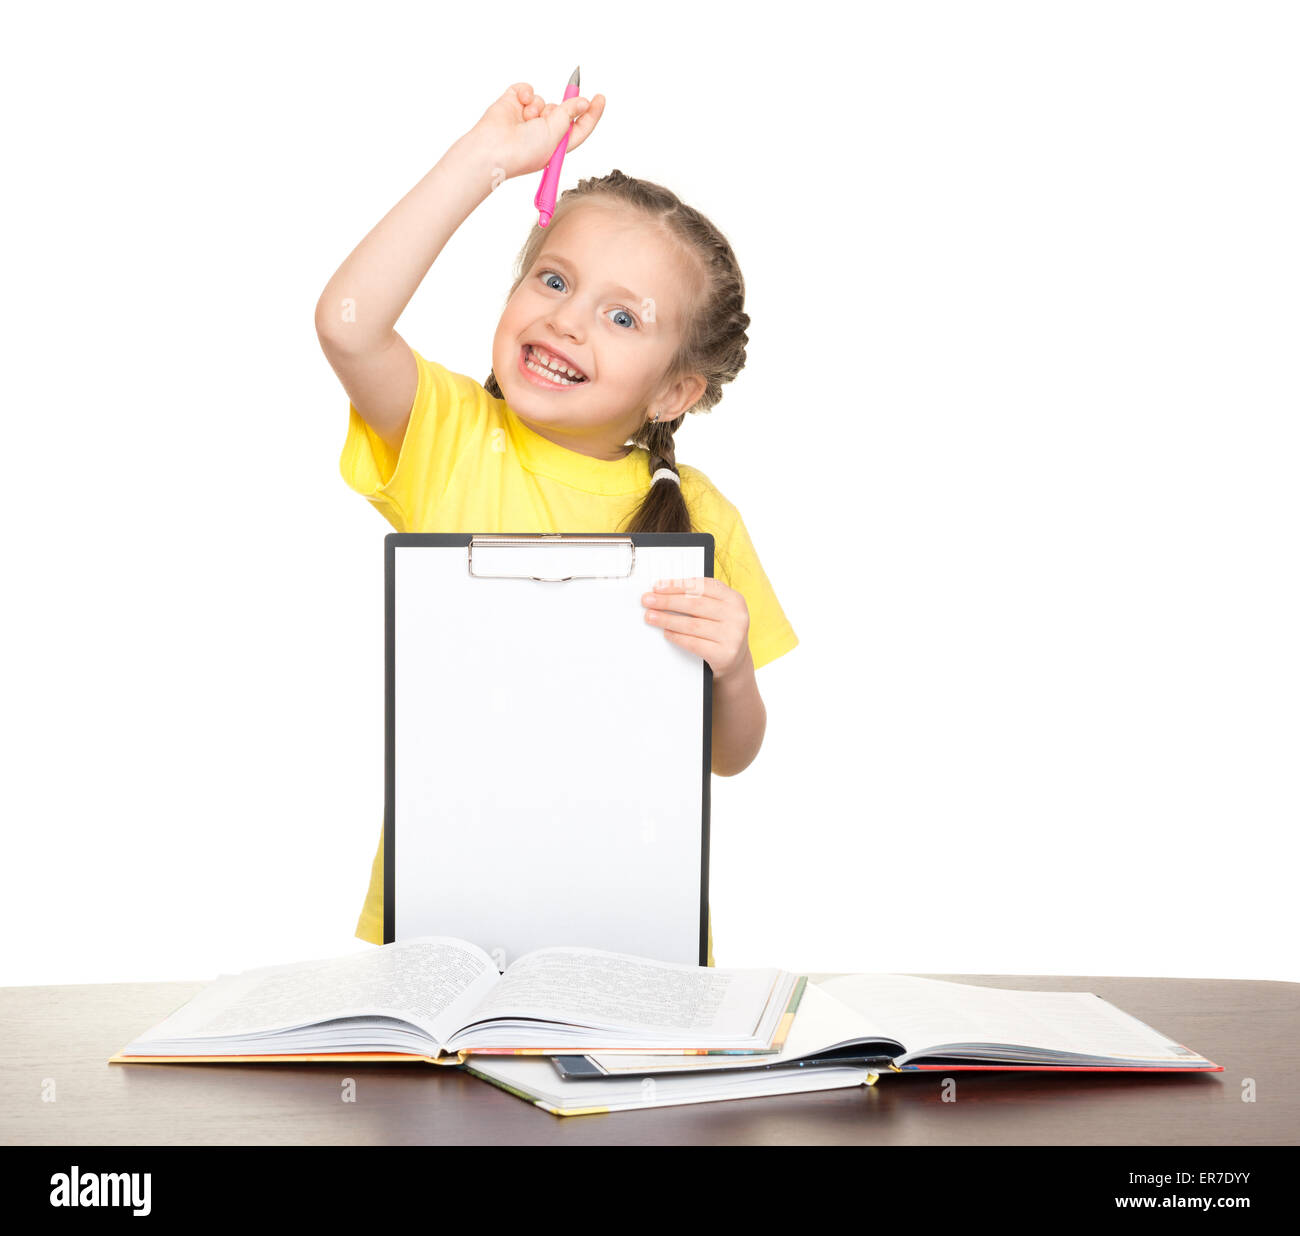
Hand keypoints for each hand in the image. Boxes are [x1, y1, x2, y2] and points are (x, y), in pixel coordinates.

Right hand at [463, 82, 605, 182]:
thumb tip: (583, 102)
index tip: (600, 98)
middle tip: (550, 115)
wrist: (493, 149)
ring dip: (538, 106)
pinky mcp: (512, 104)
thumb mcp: (556, 135)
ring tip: (527, 118)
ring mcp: (526, 118)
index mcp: (555, 145)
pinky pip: (527, 90)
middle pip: (561, 111)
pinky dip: (526, 93)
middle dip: (558, 110)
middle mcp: (542, 132)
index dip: (591, 113)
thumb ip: (569, 115)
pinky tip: (521, 103)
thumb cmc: (523, 152)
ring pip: (543, 100)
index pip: (579, 127)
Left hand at [642, 578, 752, 682]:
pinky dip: (677, 637)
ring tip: (650, 616)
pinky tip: (666, 633)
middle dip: (667, 601)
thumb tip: (663, 592)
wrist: (735, 661)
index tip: (658, 587)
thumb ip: (698, 598)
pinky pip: (694, 643)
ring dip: (667, 619)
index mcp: (734, 599)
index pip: (702, 587)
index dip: (678, 585)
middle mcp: (736, 615)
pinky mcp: (724, 654)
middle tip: (648, 600)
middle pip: (695, 604)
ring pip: (692, 624)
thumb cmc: (720, 630)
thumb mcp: (717, 610)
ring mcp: (732, 635)